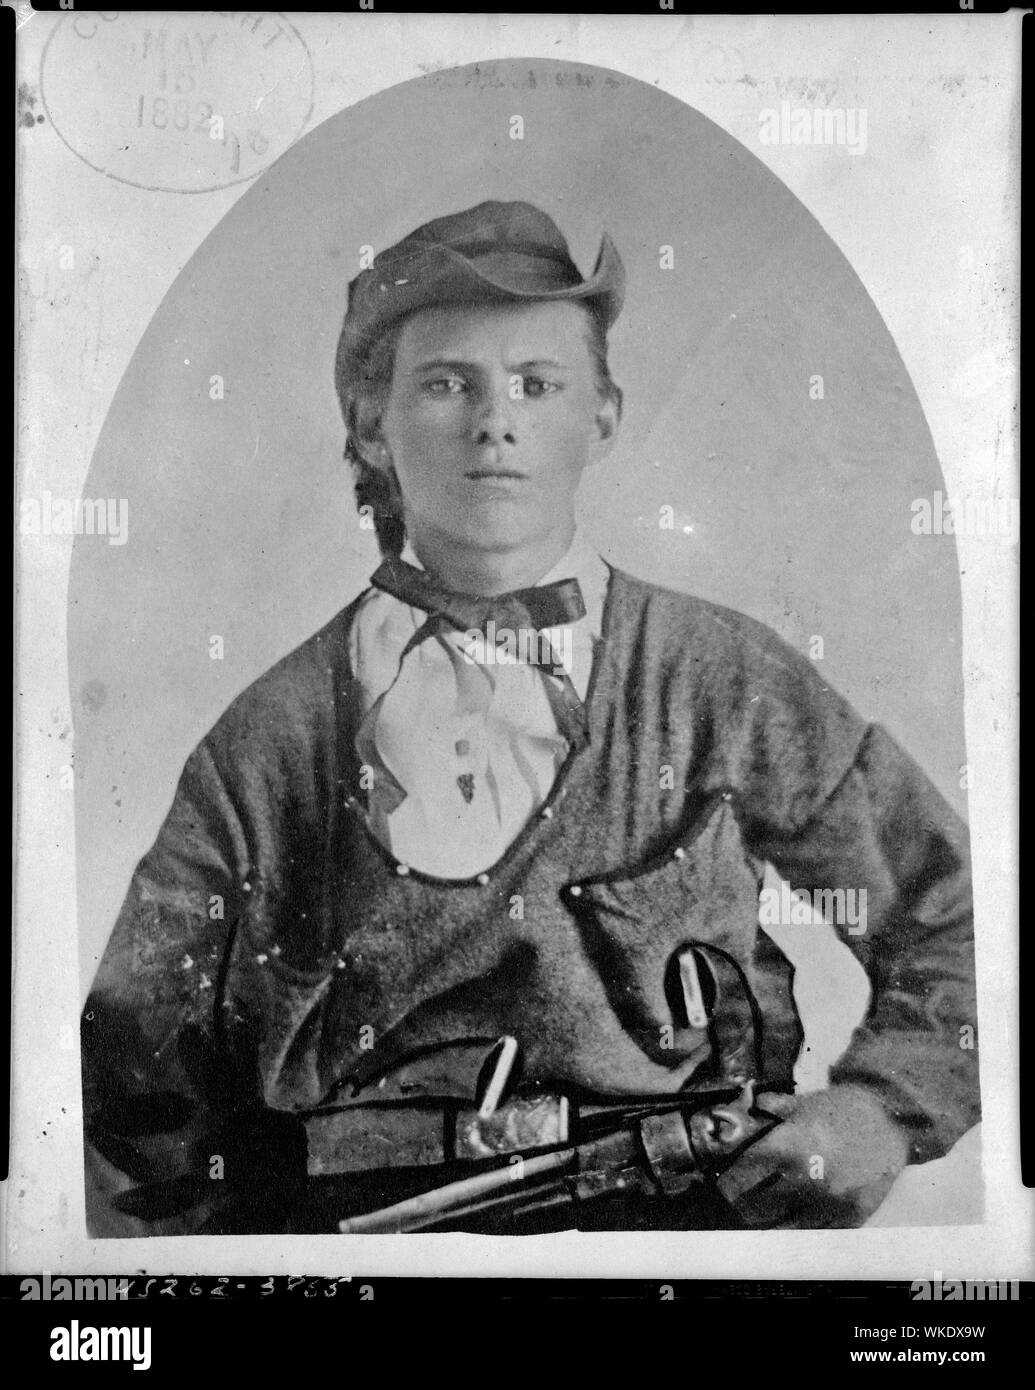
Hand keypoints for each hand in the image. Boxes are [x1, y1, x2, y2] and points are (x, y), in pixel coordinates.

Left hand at [715, 1085, 909, 1228]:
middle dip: (742, 1205)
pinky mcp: (851, 1217)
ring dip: (766, 1224)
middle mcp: (807, 1179)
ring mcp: (830, 1203)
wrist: (895, 1120)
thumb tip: (742, 1108)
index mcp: (791, 1146)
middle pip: (757, 1205)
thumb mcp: (805, 1103)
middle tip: (735, 1204)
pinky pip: (816, 1235)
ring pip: (783, 1227)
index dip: (727, 1179)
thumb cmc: (845, 1108)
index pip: (744, 1171)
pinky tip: (790, 1225)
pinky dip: (800, 1231)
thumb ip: (772, 1109)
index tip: (718, 1183)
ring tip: (757, 1220)